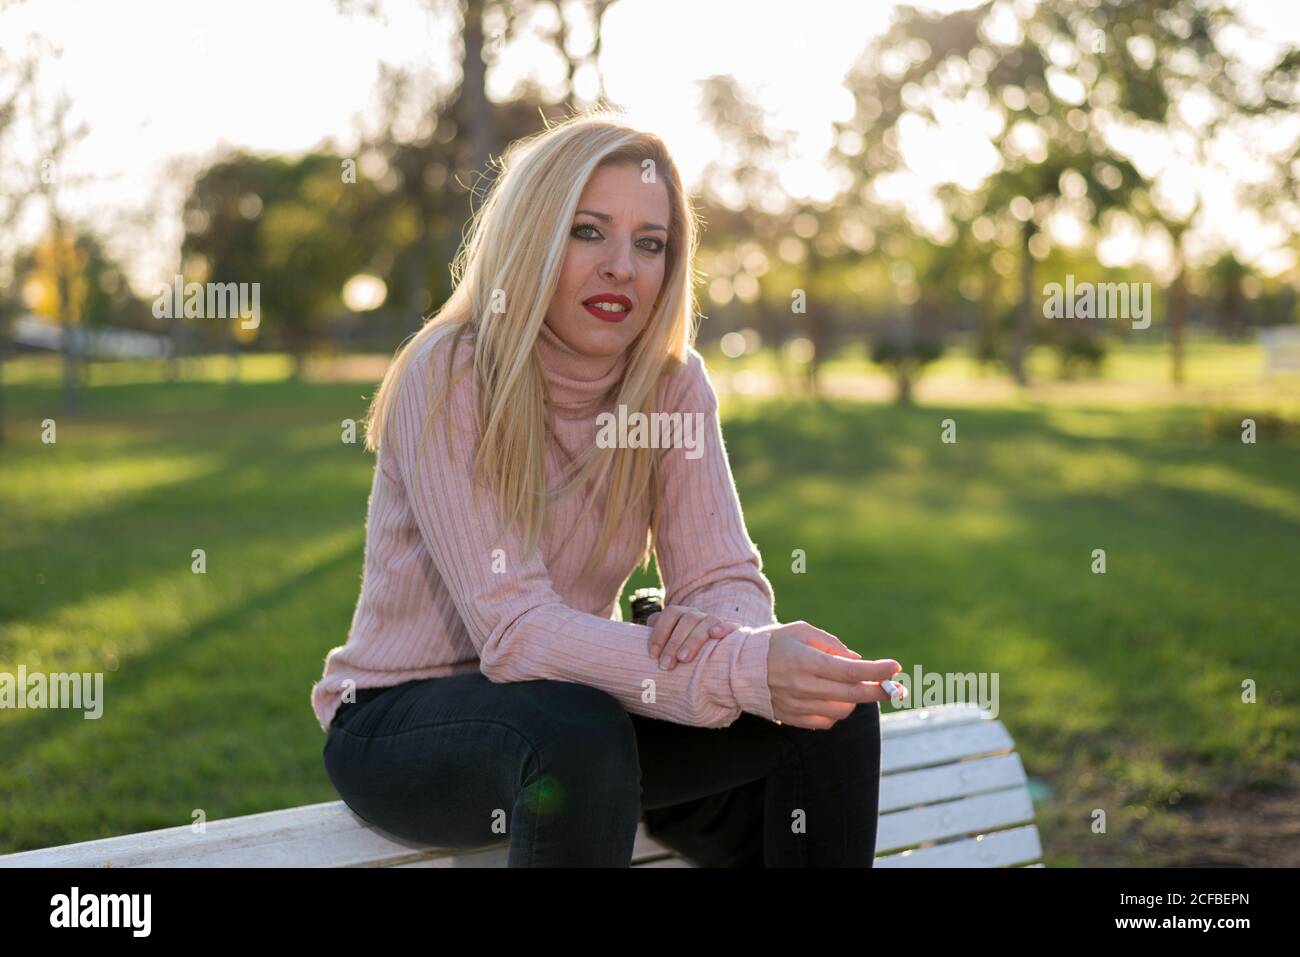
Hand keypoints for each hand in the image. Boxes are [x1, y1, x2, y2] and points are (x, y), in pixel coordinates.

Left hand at [645, 605, 743, 669]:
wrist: (713, 654)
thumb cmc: (679, 653)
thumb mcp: (665, 646)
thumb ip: (654, 643)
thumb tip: (636, 650)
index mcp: (680, 614)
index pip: (669, 615)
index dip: (659, 632)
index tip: (652, 655)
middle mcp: (696, 615)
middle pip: (686, 620)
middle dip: (673, 642)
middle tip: (665, 665)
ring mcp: (713, 622)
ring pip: (704, 623)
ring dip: (693, 639)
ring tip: (683, 658)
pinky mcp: (730, 631)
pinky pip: (729, 626)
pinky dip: (723, 628)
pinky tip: (716, 635)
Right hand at [758, 620, 901, 730]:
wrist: (738, 670)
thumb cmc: (774, 644)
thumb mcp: (801, 632)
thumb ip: (832, 644)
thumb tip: (859, 661)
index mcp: (806, 661)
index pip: (851, 671)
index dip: (877, 671)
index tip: (895, 666)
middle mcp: (803, 686)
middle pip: (853, 694)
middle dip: (880, 690)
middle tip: (897, 687)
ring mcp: (798, 706)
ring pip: (843, 710)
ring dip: (855, 698)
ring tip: (851, 686)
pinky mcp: (794, 719)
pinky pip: (827, 721)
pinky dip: (837, 709)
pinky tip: (832, 696)